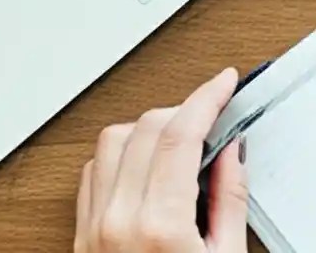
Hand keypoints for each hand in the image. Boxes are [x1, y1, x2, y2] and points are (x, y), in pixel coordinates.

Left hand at [75, 68, 248, 252]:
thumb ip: (231, 199)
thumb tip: (233, 150)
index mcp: (160, 224)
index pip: (181, 136)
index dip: (207, 98)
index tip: (224, 84)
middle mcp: (119, 218)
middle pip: (147, 128)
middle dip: (185, 109)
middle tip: (213, 115)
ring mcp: (95, 223)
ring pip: (113, 140)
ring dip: (149, 128)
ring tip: (179, 141)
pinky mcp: (82, 231)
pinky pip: (93, 169)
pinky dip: (122, 153)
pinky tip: (146, 163)